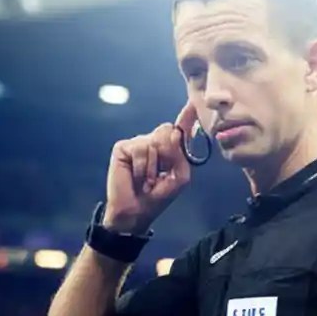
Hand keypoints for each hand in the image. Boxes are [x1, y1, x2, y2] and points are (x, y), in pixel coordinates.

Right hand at [102, 104, 198, 234]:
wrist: (135, 211)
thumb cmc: (157, 197)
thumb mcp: (178, 178)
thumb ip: (181, 156)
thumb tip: (174, 132)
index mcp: (169, 150)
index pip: (179, 129)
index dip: (187, 117)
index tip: (193, 104)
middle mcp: (153, 142)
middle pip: (166, 130)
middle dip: (168, 152)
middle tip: (161, 173)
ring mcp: (137, 143)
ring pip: (154, 141)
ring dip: (153, 166)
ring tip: (148, 180)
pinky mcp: (123, 147)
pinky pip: (140, 148)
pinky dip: (142, 166)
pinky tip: (137, 177)